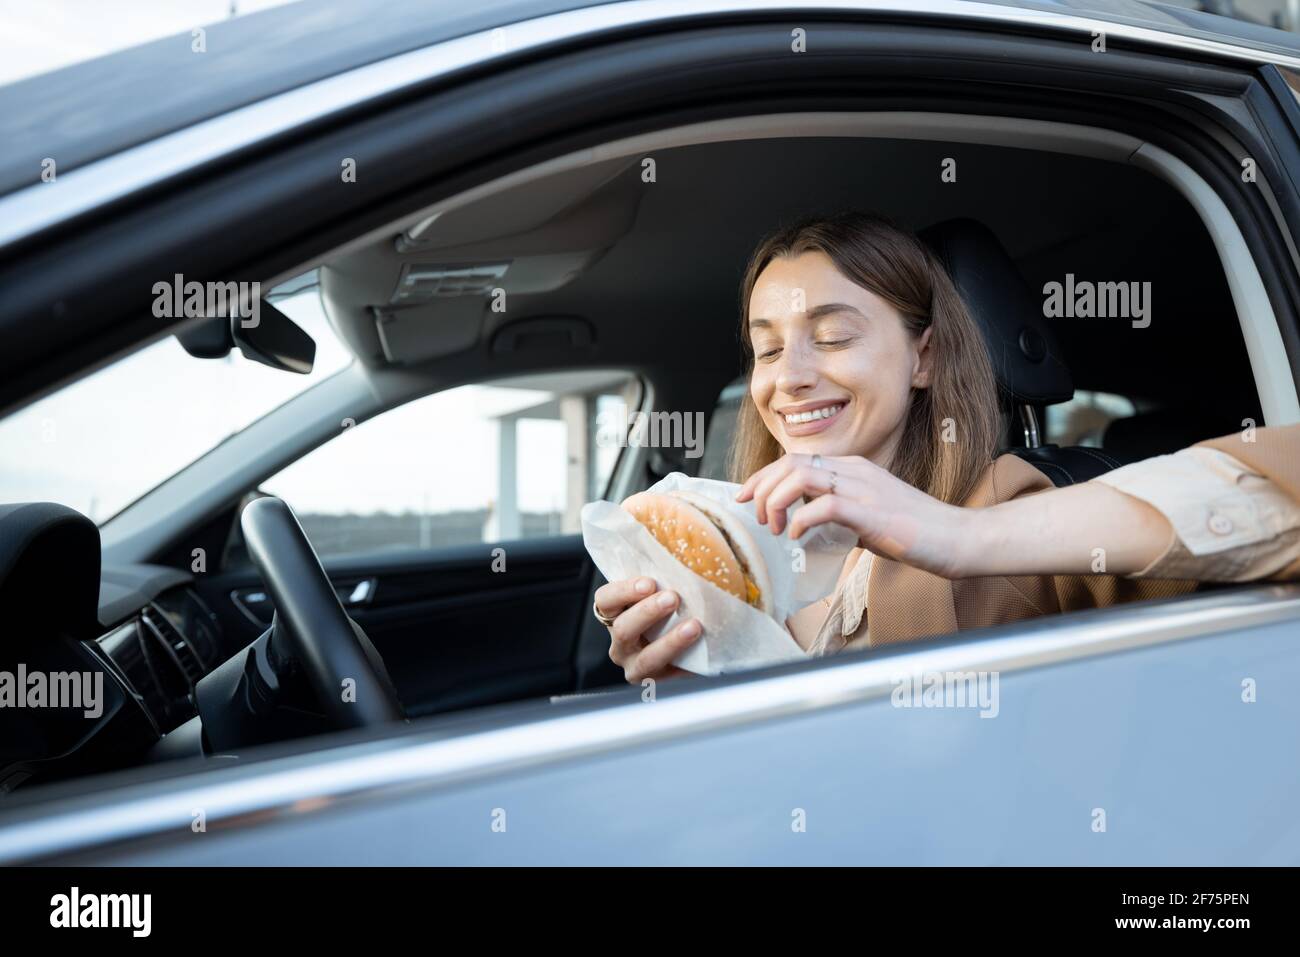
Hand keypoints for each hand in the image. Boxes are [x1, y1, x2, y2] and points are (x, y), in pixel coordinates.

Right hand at [594, 577, 702, 683]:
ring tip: (693, 626)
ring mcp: (635, 666)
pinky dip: (686, 661)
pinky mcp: (656, 682)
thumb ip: (661, 580)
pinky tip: (701, 648)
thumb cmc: (672, 612)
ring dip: (670, 641)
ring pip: (646, 658)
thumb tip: (684, 551)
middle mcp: (620, 643)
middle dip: (647, 613)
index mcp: (615, 615)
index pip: (605, 600)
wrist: (689, 647)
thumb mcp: (659, 594)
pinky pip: (669, 675)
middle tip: (672, 598)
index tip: (648, 582)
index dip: (623, 591)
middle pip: (623, 629)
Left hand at [735, 453, 974, 577]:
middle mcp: (856, 471)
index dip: (764, 476)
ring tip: (776, 528)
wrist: (959, 538)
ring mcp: (865, 489)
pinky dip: (803, 519)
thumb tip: (810, 527)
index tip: (746, 498)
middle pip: (791, 463)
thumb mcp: (868, 519)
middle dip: (762, 487)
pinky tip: (798, 536)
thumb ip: (840, 517)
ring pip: (802, 477)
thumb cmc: (917, 533)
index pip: (797, 460)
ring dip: (778, 501)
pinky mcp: (873, 512)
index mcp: (854, 469)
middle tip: (756, 516)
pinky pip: (825, 505)